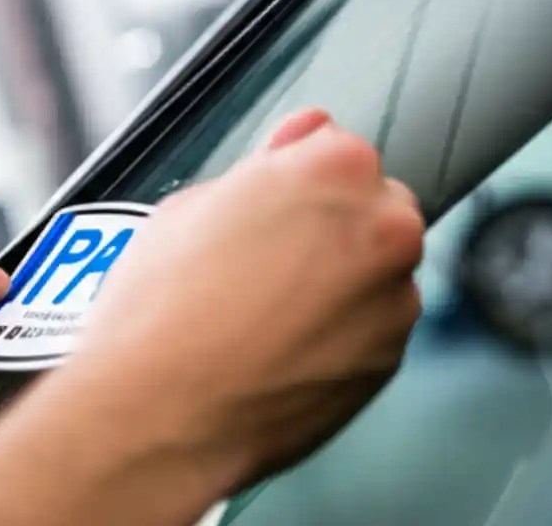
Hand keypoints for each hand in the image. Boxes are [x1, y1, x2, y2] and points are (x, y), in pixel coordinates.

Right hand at [64, 109, 423, 493]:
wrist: (158, 411)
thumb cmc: (160, 307)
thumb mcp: (191, 205)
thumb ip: (265, 168)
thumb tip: (300, 140)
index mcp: (336, 169)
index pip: (337, 146)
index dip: (293, 176)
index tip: (265, 204)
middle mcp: (383, 228)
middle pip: (373, 206)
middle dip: (330, 225)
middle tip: (260, 258)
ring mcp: (393, 299)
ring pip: (375, 271)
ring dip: (338, 281)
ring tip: (262, 311)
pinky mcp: (389, 360)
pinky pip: (370, 328)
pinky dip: (338, 333)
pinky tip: (276, 346)